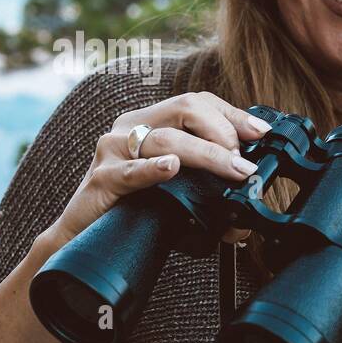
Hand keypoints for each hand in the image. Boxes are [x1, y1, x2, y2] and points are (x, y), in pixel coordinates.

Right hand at [44, 91, 269, 251]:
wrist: (80, 240)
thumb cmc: (128, 212)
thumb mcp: (171, 197)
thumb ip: (204, 198)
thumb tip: (243, 221)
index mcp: (146, 123)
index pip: (195, 102)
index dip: (231, 113)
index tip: (261, 132)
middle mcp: (128, 128)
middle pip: (183, 109)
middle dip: (222, 131)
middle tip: (243, 162)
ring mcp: (112, 151)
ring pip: (164, 139)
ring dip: (205, 154)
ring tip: (231, 169)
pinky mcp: (101, 180)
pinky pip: (131, 172)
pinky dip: (153, 169)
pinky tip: (172, 169)